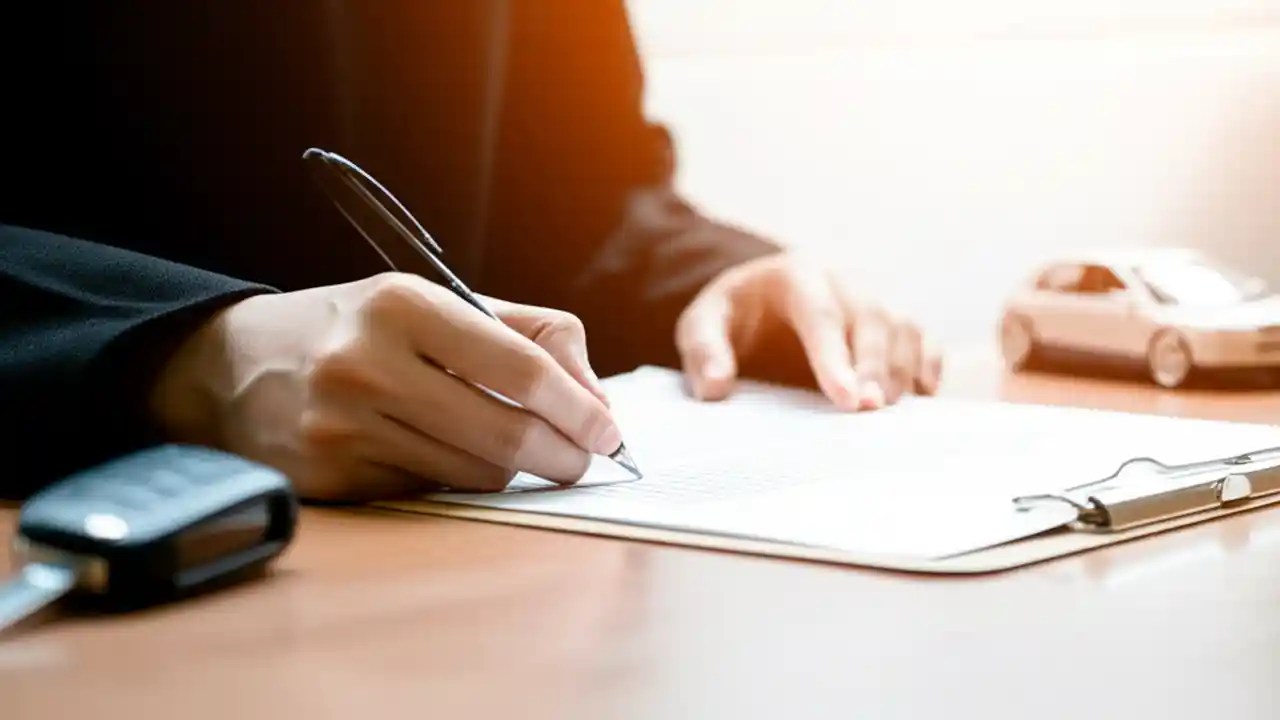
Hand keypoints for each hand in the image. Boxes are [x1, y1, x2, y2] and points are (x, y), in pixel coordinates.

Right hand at [147, 272, 619, 500]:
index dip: (577, 406)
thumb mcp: (432, 302)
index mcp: (402, 305)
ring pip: (473, 473)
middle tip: (582, 460)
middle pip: (504, 434)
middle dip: (562, 455)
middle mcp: (367, 365)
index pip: (518, 367)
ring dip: (514, 472)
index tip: (609, 430)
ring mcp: (343, 427)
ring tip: (522, 454)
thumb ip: (525, 332)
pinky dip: (456, 480)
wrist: (231, 367)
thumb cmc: (355, 328)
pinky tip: (445, 455)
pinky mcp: (331, 476)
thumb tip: (595, 396)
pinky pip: (429, 491)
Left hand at [675, 253, 941, 409]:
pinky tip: (921, 397)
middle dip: (875, 365)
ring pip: (902, 327)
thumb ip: (703, 350)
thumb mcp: (701, 325)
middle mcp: (841, 282)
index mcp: (795, 276)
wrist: (757, 305)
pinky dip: (928, 366)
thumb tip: (715, 387)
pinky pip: (922, 340)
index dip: (836, 357)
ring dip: (902, 370)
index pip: (820, 313)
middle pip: (871, 318)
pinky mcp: (889, 326)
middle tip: (870, 410)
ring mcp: (870, 301)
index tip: (846, 399)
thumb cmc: (731, 318)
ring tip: (888, 412)